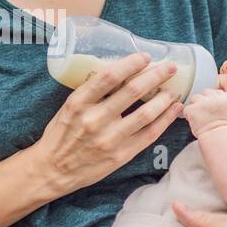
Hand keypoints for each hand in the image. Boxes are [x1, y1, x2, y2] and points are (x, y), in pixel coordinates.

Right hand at [30, 52, 183, 198]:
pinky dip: (164, 120)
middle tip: (170, 68)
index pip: (109, 77)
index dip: (130, 64)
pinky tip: (173, 110)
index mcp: (79, 103)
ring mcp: (109, 139)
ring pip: (145, 114)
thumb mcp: (69, 107)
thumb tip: (122, 73)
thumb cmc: (60, 135)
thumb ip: (91, 93)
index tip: (145, 56)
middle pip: (132, 92)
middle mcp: (94, 120)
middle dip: (155, 76)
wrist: (53, 170)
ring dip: (163, 99)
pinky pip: (149, 134)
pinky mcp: (120, 155)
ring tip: (173, 90)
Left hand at [181, 86, 226, 137]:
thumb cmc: (222, 127)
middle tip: (204, 113)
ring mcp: (201, 103)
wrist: (216, 137)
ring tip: (199, 117)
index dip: (210, 99)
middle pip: (204, 93)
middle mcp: (212, 98)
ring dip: (195, 106)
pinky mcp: (192, 109)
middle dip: (202, 101)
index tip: (210, 107)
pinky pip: (187, 108)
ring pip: (194, 98)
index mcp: (223, 98)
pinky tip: (194, 121)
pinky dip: (188, 115)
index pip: (214, 91)